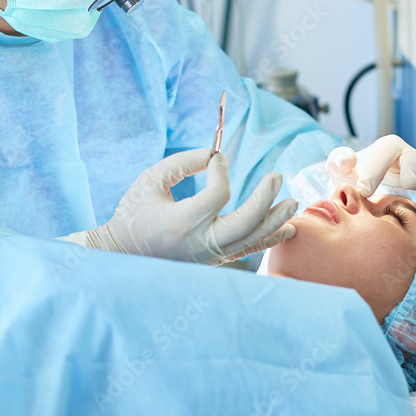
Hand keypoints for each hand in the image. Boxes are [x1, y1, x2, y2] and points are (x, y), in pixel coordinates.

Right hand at [62, 149, 297, 263]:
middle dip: (265, 199)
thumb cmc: (134, 213)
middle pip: (246, 223)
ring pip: (251, 240)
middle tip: (277, 176)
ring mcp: (208, 256)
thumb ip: (183, 162)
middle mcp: (200, 243)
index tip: (216, 157)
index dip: (221, 170)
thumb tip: (215, 154)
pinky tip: (287, 229)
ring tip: (293, 203)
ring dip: (275, 221)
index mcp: (182, 221)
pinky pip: (246, 252)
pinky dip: (268, 240)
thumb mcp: (150, 180)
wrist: (123, 254)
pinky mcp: (212, 261)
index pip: (218, 194)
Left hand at [325, 135, 415, 198]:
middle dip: (412, 168)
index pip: (384, 152)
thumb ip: (338, 161)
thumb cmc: (352, 177)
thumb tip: (347, 159)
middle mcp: (407, 157)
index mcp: (385, 149)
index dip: (376, 168)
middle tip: (406, 183)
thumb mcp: (339, 169)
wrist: (363, 193)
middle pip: (414, 157)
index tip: (363, 191)